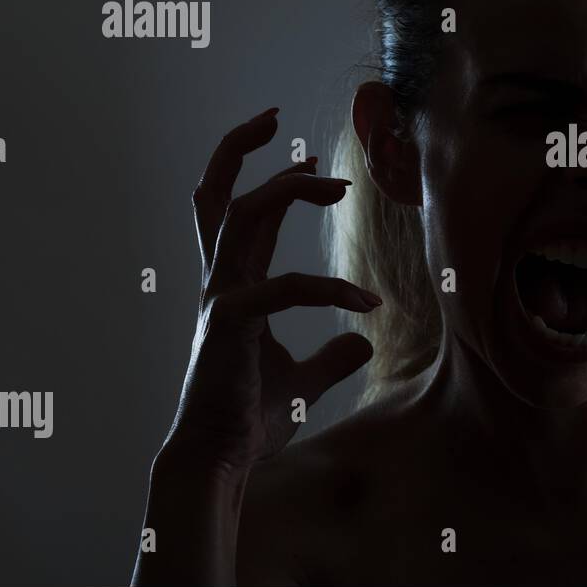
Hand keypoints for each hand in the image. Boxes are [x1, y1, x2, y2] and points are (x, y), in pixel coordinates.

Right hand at [163, 106, 380, 474]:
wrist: (219, 460)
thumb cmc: (248, 421)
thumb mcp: (301, 382)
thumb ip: (328, 359)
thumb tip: (361, 346)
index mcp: (234, 289)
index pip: (238, 216)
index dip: (267, 178)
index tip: (307, 159)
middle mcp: (220, 284)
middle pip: (218, 196)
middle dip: (243, 151)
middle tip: (286, 125)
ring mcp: (219, 299)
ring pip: (239, 216)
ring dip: (285, 190)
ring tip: (337, 184)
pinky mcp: (229, 323)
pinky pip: (284, 286)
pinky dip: (329, 289)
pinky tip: (368, 306)